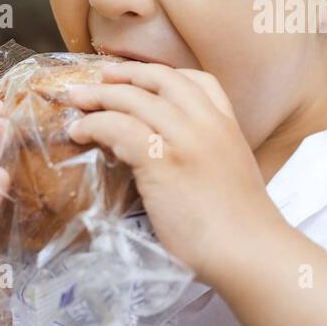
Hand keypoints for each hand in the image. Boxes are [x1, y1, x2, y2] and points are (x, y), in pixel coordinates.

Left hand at [65, 62, 272, 284]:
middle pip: (161, 79)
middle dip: (126, 74)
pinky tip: (80, 132)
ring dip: (100, 96)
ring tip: (77, 100)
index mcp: (228, 125)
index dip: (165, 74)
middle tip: (100, 78)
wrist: (248, 251)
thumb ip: (206, 156)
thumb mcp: (231, 174)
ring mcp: (185, 139)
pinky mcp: (161, 161)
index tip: (140, 78)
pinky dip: (95, 125)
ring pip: (134, 99)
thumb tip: (171, 158)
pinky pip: (119, 128)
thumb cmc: (241, 227)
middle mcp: (207, 123)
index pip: (200, 81)